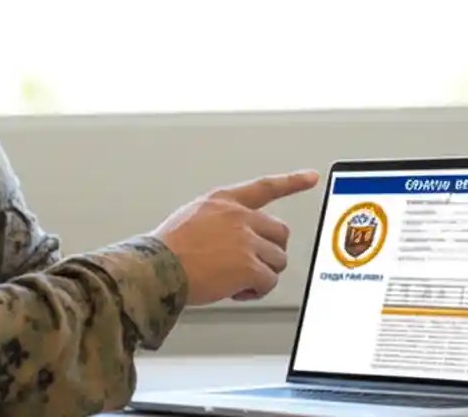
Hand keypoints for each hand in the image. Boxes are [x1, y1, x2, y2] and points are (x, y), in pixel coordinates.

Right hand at [152, 170, 319, 305]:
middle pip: (280, 232)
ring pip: (277, 260)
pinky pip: (269, 281)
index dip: (291, 181)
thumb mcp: (192, 218)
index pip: (265, 187)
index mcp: (224, 201)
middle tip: (254, 265)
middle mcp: (239, 216)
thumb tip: (235, 243)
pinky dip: (256, 291)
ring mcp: (246, 240)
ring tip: (238, 281)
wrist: (157, 268)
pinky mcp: (249, 266)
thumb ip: (219, 222)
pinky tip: (236, 291)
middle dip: (271, 251)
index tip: (310, 177)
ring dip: (262, 274)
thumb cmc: (167, 249)